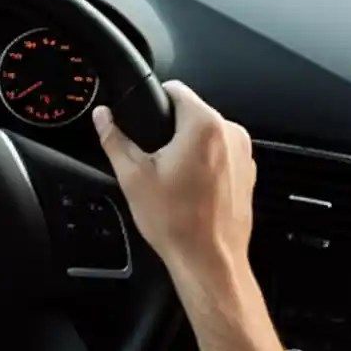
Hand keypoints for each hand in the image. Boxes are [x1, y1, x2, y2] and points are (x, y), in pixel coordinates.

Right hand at [92, 80, 255, 271]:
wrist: (209, 261)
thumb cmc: (177, 223)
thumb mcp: (133, 176)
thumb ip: (114, 139)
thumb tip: (102, 116)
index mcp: (204, 125)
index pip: (175, 89)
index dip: (154, 100)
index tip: (144, 119)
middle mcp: (231, 134)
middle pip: (192, 111)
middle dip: (170, 129)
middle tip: (155, 159)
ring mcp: (244, 154)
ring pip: (207, 133)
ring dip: (189, 146)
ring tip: (173, 178)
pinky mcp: (248, 172)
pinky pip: (221, 153)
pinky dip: (206, 162)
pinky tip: (191, 188)